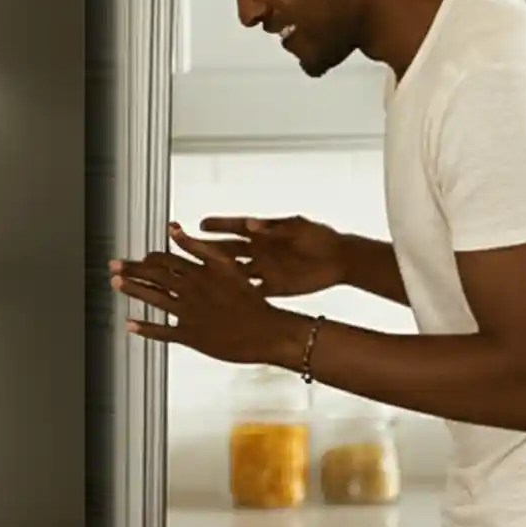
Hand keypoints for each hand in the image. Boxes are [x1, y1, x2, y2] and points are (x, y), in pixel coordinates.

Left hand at [109, 222, 298, 363]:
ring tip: (115, 284)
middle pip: (153, 276)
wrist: (266, 331)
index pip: (166, 260)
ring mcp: (188, 314)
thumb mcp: (228, 266)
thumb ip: (199, 247)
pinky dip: (144, 328)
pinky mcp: (190, 336)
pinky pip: (162, 332)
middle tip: (112, 266)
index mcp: (199, 272)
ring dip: (133, 290)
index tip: (139, 259)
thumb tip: (174, 229)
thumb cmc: (251, 299)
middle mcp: (190, 291)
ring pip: (154, 299)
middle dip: (130, 270)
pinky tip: (129, 324)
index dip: (149, 258)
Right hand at [199, 214, 348, 296]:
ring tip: (197, 278)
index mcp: (265, 233)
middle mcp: (261, 251)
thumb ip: (274, 229)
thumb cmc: (319, 237)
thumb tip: (252, 225)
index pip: (235, 227)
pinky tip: (224, 302)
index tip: (200, 224)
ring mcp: (265, 269)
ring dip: (218, 275)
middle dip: (207, 250)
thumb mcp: (297, 228)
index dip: (218, 226)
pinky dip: (239, 295)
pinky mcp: (274, 286)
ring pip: (235, 273)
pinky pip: (252, 291)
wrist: (339, 259)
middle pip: (228, 251)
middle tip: (186, 250)